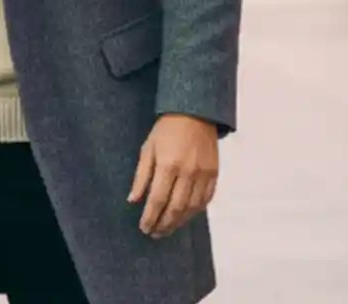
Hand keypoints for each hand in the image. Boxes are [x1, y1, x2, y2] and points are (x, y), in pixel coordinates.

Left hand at [128, 114, 219, 238]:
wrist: (196, 112)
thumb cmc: (167, 129)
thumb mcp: (148, 148)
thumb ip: (141, 176)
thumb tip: (133, 200)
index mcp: (168, 165)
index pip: (157, 200)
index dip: (150, 217)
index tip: (144, 228)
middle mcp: (188, 172)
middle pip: (175, 208)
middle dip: (164, 224)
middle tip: (155, 234)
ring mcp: (203, 173)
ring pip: (192, 208)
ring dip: (179, 222)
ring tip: (168, 229)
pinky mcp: (214, 173)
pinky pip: (206, 199)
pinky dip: (196, 211)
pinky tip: (186, 216)